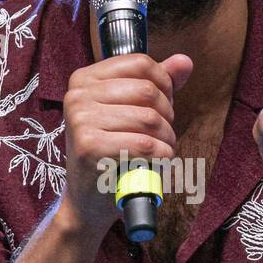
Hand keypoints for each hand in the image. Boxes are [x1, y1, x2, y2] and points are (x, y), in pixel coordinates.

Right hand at [60, 51, 192, 234]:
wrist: (88, 200)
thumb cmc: (112, 153)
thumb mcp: (130, 112)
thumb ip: (157, 84)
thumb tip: (185, 61)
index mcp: (84, 79)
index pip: (140, 63)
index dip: (164, 84)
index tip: (162, 107)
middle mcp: (77, 95)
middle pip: (147, 90)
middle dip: (167, 115)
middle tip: (162, 134)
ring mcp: (80, 120)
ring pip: (150, 118)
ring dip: (166, 139)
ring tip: (160, 151)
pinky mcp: (89, 146)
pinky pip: (145, 144)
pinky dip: (160, 156)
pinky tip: (155, 163)